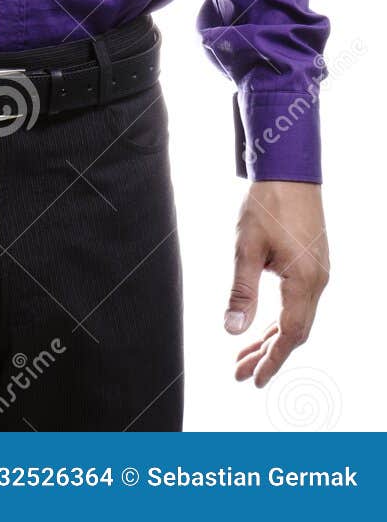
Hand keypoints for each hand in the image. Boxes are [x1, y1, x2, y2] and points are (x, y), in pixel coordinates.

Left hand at [225, 181, 328, 386]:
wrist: (289, 170)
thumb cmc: (267, 204)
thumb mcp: (246, 248)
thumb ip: (242, 292)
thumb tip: (232, 330)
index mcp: (304, 281)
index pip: (289, 334)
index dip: (272, 360)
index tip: (253, 380)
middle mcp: (318, 281)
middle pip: (294, 331)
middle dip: (268, 354)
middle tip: (241, 372)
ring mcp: (318, 272)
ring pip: (297, 318)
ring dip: (272, 337)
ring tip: (245, 354)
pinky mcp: (313, 263)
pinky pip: (299, 303)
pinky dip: (280, 318)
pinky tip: (263, 325)